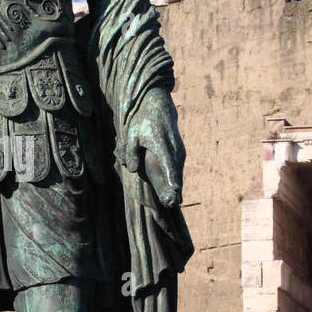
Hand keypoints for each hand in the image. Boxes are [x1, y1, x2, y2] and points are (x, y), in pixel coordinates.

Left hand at [123, 86, 185, 207]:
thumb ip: (131, 152)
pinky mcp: (180, 152)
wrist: (159, 107)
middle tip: (171, 204)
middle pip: (176, 172)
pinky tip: (174, 192)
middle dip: (175, 188)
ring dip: (177, 187)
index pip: (168, 163)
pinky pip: (178, 169)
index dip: (171, 177)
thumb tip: (132, 169)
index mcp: (162, 145)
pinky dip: (177, 180)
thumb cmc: (143, 122)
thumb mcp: (132, 134)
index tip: (175, 189)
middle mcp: (174, 149)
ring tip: (174, 202)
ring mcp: (179, 151)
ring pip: (179, 172)